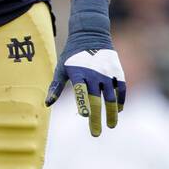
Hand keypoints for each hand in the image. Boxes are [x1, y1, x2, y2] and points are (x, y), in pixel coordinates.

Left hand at [46, 0, 125, 137]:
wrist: (91, 34)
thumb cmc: (72, 55)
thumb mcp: (61, 68)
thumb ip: (56, 87)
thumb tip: (47, 104)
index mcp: (79, 73)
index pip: (81, 92)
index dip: (83, 104)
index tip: (85, 117)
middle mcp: (94, 74)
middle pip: (97, 100)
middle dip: (97, 118)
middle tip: (96, 134)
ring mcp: (107, 72)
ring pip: (112, 97)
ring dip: (112, 113)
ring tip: (111, 126)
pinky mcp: (117, 70)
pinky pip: (121, 88)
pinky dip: (121, 100)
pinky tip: (119, 110)